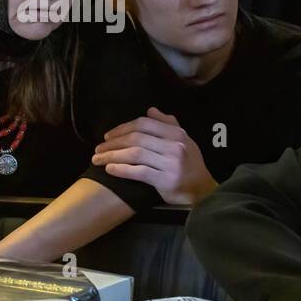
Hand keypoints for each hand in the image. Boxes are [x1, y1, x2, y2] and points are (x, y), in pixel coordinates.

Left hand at [91, 107, 216, 204]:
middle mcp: (174, 146)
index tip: (108, 135)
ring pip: (135, 154)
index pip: (144, 124)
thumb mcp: (184, 140)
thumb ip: (167, 124)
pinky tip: (110, 169)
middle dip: (113, 143)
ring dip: (112, 155)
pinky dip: (122, 169)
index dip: (122, 128)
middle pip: (136, 138)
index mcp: (176, 134)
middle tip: (98, 149)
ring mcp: (170, 163)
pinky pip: (139, 172)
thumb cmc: (190, 165)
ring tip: (98, 159)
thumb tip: (150, 110)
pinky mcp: (166, 180)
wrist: (203, 191)